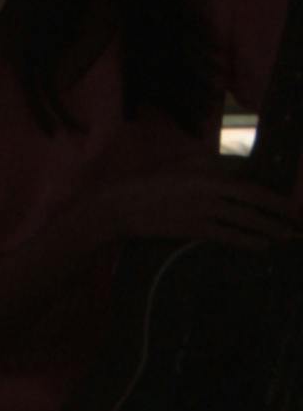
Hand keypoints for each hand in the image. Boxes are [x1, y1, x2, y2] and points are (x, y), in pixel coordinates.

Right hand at [98, 154, 301, 249]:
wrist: (124, 204)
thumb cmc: (154, 181)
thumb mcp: (186, 165)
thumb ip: (213, 168)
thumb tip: (238, 175)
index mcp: (210, 174)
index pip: (251, 186)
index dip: (274, 197)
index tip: (291, 204)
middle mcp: (210, 193)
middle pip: (253, 204)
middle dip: (278, 215)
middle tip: (298, 224)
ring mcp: (201, 213)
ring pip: (242, 222)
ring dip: (267, 230)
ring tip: (286, 237)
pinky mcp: (191, 230)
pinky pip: (224, 236)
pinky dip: (245, 241)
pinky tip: (261, 246)